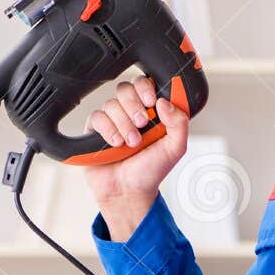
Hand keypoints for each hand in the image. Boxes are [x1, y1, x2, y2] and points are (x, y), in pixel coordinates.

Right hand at [81, 75, 189, 237]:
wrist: (128, 191)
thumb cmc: (150, 171)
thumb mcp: (175, 148)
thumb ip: (179, 123)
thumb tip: (164, 102)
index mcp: (150, 112)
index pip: (145, 84)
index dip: (146, 87)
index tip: (151, 101)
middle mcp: (130, 112)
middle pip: (125, 88)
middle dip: (134, 105)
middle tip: (142, 124)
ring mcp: (112, 120)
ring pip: (111, 104)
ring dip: (123, 123)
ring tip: (130, 143)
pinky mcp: (95, 130)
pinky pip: (97, 117)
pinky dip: (108, 129)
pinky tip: (116, 144)